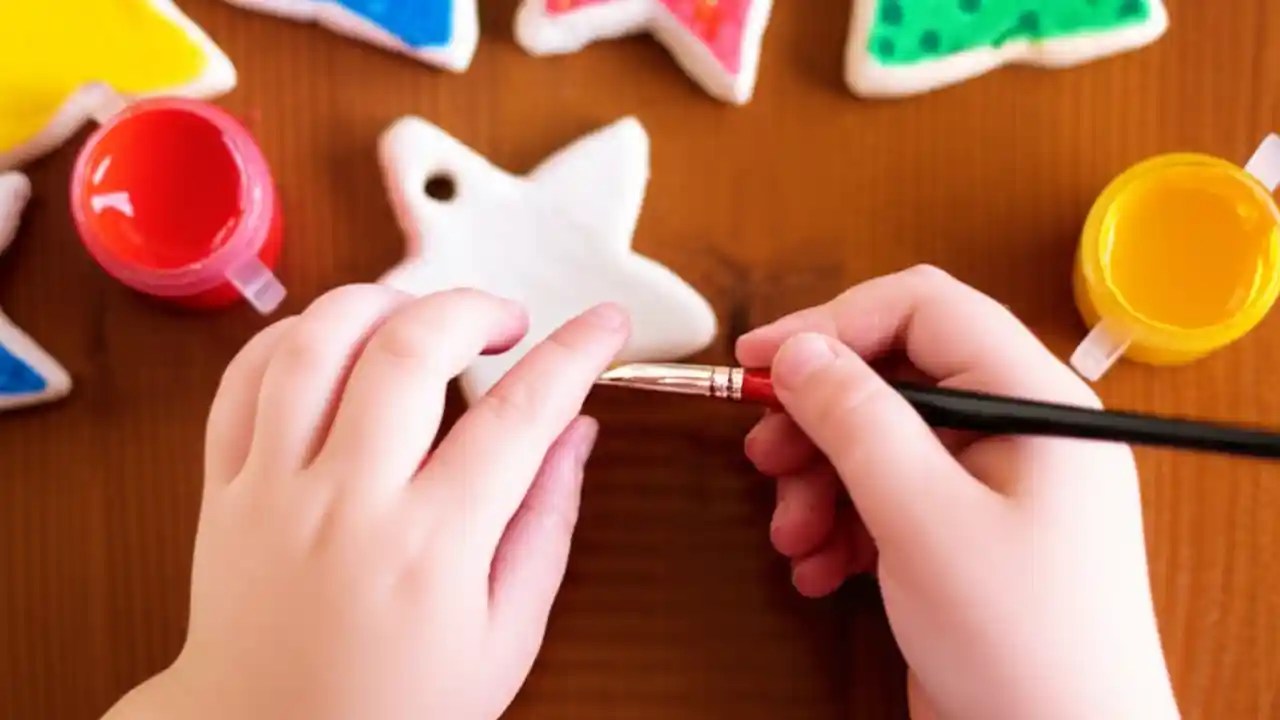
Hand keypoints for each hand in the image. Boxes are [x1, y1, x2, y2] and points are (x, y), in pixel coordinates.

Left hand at [104, 285, 629, 719]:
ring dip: (380, 304)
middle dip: (472, 308)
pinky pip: (243, 379)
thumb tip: (578, 433)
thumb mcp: (505, 637)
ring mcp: (274, 489)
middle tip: (506, 322)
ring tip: (420, 320)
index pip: (518, 417)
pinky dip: (294, 337)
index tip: (605, 324)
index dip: (574, 354)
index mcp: (432, 548)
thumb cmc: (396, 708)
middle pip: (408, 349)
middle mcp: (348, 503)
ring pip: (315, 343)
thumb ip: (546, 526)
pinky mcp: (224, 488)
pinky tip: (340, 345)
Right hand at [737, 266, 1178, 719]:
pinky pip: (889, 498)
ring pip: (881, 441)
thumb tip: (801, 352)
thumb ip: (858, 420)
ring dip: (821, 481)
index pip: (926, 309)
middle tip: (765, 454)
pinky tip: (821, 569)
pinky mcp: (964, 535)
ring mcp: (992, 485)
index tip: (760, 359)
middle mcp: (1018, 430)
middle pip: (894, 376)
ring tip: (792, 536)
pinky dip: (843, 524)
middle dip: (819, 418)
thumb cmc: (1024, 646)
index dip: (835, 321)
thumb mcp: (924, 520)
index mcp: (1035, 401)